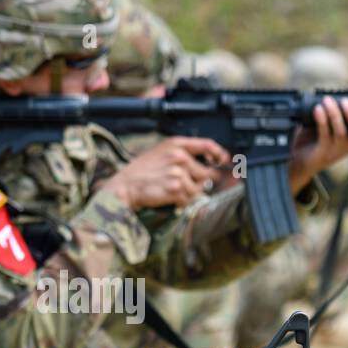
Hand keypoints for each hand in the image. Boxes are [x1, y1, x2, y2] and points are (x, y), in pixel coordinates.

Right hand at [99, 136, 229, 210]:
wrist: (125, 187)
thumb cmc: (141, 172)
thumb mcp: (160, 153)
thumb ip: (183, 154)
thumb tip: (208, 164)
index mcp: (176, 144)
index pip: (207, 145)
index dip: (219, 154)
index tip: (222, 161)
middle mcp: (179, 156)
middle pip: (206, 173)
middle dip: (198, 183)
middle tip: (181, 185)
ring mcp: (178, 172)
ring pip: (198, 189)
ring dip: (188, 194)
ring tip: (170, 191)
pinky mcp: (176, 189)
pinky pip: (188, 200)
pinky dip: (180, 202)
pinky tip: (168, 197)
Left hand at [289, 96, 347, 191]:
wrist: (298, 159)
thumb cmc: (317, 138)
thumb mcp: (331, 126)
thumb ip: (338, 114)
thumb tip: (338, 94)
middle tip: (345, 100)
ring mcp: (335, 151)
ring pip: (341, 133)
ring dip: (334, 114)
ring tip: (327, 100)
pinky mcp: (322, 152)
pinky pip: (324, 135)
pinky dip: (322, 120)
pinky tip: (317, 109)